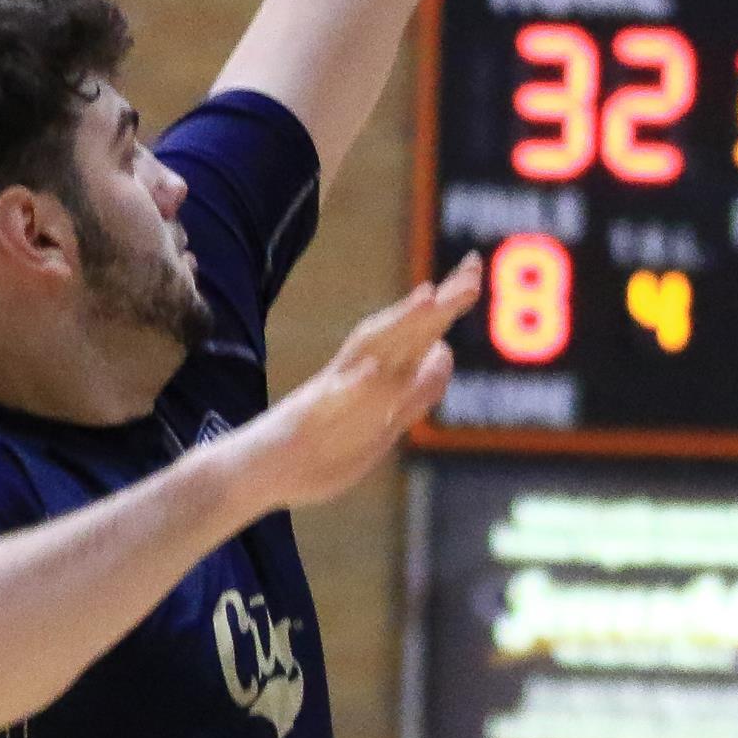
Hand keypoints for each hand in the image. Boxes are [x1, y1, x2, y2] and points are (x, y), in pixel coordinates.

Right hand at [223, 255, 483, 512]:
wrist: (263, 470)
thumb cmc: (326, 448)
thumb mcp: (387, 422)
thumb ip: (418, 388)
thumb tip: (445, 351)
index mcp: (380, 374)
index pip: (422, 331)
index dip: (448, 301)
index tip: (474, 269)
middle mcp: (360, 372)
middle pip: (405, 330)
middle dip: (440, 301)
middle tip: (473, 267)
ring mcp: (335, 390)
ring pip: (372, 351)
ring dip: (402, 324)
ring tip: (432, 298)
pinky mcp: (311, 417)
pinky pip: (336, 400)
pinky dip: (356, 385)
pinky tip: (374, 370)